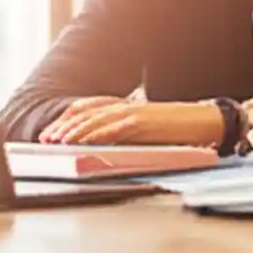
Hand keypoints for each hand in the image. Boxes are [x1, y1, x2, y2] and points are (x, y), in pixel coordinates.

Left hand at [39, 99, 220, 145]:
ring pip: (95, 118)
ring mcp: (134, 112)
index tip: (52, 130)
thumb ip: (126, 134)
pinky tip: (81, 141)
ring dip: (73, 129)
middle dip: (63, 124)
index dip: (68, 118)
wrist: (206, 121)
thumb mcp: (146, 131)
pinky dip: (94, 134)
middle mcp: (127, 105)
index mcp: (126, 106)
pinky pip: (112, 128)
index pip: (89, 107)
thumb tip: (103, 147)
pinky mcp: (143, 121)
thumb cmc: (178, 130)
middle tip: (46, 137)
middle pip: (86, 111)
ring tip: (57, 140)